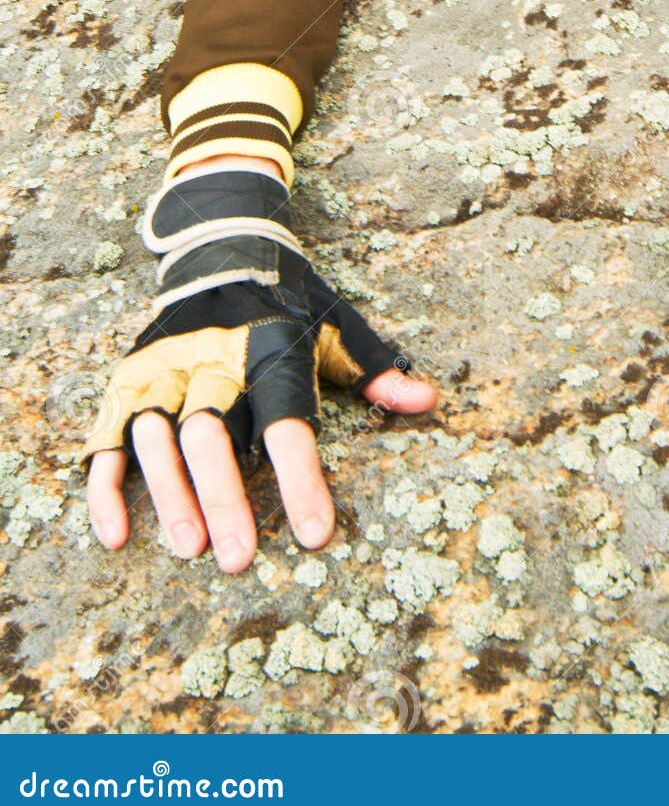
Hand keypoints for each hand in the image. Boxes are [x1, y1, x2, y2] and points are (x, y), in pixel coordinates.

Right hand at [82, 267, 437, 572]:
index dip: (301, 477)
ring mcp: (163, 369)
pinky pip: (107, 434)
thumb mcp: (337, 326)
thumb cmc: (290, 303)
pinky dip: (105, 484)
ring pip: (157, 436)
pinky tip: (116, 533)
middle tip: (238, 558)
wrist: (224, 247)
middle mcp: (211, 358)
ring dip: (170, 495)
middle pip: (211, 434)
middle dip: (225, 497)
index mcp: (269, 348)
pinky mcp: (126, 380)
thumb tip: (427, 400)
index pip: (287, 420)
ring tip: (190, 549)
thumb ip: (377, 369)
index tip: (315, 531)